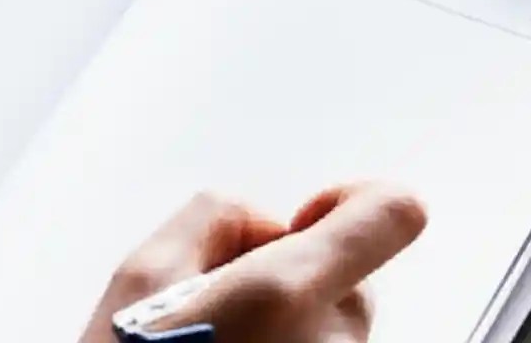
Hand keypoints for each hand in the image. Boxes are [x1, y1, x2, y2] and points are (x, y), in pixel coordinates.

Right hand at [81, 183, 425, 342]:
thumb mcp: (139, 276)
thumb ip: (213, 217)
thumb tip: (259, 221)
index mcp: (283, 297)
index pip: (391, 214)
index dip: (357, 201)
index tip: (314, 215)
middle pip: (356, 280)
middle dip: (299, 276)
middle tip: (225, 307)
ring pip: (336, 335)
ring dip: (292, 331)